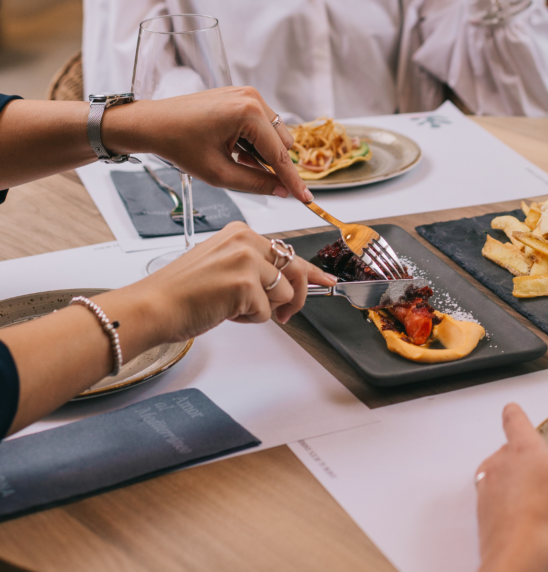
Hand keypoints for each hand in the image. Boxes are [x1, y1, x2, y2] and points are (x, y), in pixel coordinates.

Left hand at [102, 87, 312, 202]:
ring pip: (275, 135)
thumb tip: (282, 192)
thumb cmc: (179, 144)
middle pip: (283, 143)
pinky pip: (263, 126)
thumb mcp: (219, 173)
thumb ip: (256, 184)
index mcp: (248, 113)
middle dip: (273, 164)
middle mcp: (253, 98)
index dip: (293, 181)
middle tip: (251, 177)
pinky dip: (255, 143)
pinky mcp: (242, 97)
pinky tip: (236, 151)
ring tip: (236, 161)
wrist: (154, 123)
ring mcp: (248, 95)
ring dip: (263, 153)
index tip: (307, 199)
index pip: (280, 155)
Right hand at [120, 222, 334, 342]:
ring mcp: (247, 261)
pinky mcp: (245, 285)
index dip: (309, 271)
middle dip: (296, 298)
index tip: (325, 280)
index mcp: (240, 232)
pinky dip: (249, 320)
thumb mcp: (223, 266)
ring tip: (232, 307)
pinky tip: (225, 312)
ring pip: (284, 294)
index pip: (287, 251)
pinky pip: (266, 313)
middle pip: (295, 271)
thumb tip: (288, 285)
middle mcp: (246, 241)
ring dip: (263, 310)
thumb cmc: (182, 292)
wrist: (153, 306)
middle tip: (285, 315)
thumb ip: (255, 268)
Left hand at [475, 404, 547, 571]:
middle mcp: (499, 462)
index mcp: (523, 449)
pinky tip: (523, 511)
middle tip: (543, 466)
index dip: (515, 413)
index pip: (514, 420)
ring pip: (498, 470)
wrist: (518, 558)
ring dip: (513, 476)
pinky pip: (493, 494)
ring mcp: (488, 486)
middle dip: (523, 452)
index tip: (514, 409)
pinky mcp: (483, 509)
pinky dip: (506, 497)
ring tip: (536, 493)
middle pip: (508, 447)